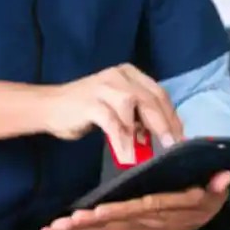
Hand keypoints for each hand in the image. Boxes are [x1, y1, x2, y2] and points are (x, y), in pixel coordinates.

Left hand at [39, 170, 229, 229]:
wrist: (200, 217)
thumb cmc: (203, 199)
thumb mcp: (214, 193)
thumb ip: (216, 187)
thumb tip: (222, 177)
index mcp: (163, 211)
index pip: (136, 212)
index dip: (115, 213)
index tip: (92, 213)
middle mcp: (145, 224)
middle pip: (111, 225)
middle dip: (84, 227)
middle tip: (59, 226)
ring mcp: (133, 229)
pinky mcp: (125, 228)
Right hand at [41, 63, 182, 163]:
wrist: (49, 106)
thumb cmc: (85, 109)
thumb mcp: (117, 108)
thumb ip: (138, 116)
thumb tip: (160, 134)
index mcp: (129, 74)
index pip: (158, 93)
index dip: (171, 116)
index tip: (180, 136)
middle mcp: (118, 76)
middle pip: (150, 99)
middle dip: (164, 124)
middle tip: (172, 145)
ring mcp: (103, 88)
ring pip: (133, 105)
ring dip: (143, 129)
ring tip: (149, 150)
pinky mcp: (89, 103)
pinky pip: (112, 122)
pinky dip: (122, 140)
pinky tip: (126, 155)